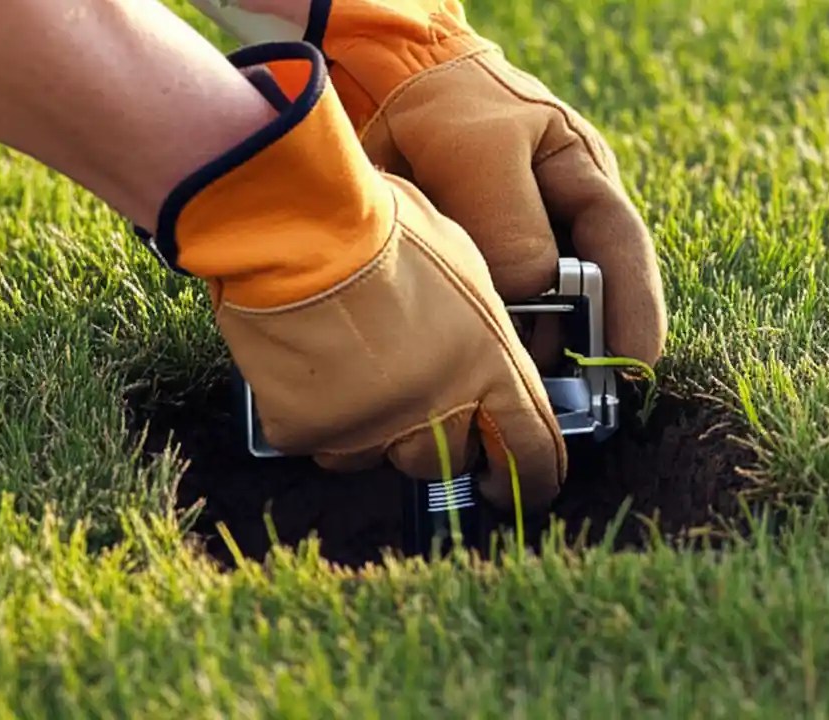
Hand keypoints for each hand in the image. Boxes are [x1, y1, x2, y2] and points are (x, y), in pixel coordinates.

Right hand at [145, 42, 566, 508]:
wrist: (297, 229)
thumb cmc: (381, 228)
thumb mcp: (464, 269)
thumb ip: (481, 327)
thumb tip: (484, 351)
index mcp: (489, 366)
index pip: (531, 451)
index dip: (531, 479)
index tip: (520, 487)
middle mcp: (438, 408)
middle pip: (450, 461)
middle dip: (438, 440)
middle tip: (413, 402)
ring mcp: (372, 428)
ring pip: (381, 457)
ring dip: (374, 429)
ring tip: (352, 366)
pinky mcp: (312, 432)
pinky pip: (322, 442)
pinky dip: (317, 414)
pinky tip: (311, 366)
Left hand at [302, 0, 667, 366]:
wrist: (386, 93)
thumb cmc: (447, 107)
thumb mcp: (481, 147)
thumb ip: (510, 217)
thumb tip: (532, 292)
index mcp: (584, 184)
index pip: (621, 251)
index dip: (635, 311)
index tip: (633, 367)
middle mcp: (561, 229)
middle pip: (586, 303)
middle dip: (578, 352)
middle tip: (564, 403)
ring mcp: (518, 258)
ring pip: (538, 323)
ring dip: (528, 359)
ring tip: (514, 394)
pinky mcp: (476, 281)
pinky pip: (493, 326)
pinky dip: (489, 352)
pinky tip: (473, 377)